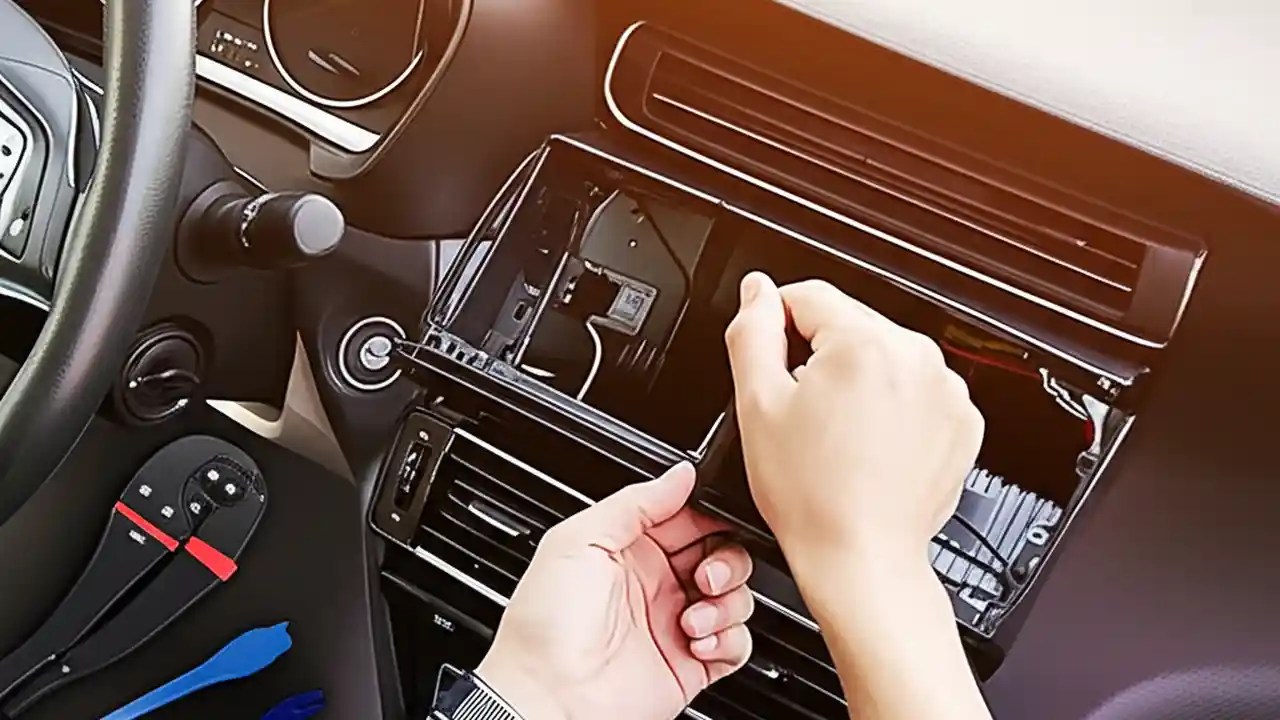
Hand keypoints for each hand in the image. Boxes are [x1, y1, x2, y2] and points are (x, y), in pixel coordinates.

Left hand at [476, 463, 754, 719]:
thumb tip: (679, 474)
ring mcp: (675, 624)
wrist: (549, 696)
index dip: (707, 518)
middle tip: (704, 576)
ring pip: (735, 597)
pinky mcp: (691, 664)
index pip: (689, 518)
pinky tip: (699, 641)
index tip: (712, 522)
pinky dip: (729, 639)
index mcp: (630, 549)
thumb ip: (634, 502)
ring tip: (693, 617)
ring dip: (726, 603)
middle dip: (725, 561)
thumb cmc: (546, 626)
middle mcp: (656, 584)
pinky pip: (735, 643)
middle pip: (722, 555)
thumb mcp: (578, 540)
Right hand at [724, 274, 983, 570]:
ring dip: (858, 381)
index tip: (772, 364)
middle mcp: (916, 357)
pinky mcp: (961, 420)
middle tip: (803, 414)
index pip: (808, 297)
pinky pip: (915, 390)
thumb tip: (757, 290)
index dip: (776, 326)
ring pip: (883, 357)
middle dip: (820, 358)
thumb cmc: (812, 496)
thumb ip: (751, 332)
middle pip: (849, 325)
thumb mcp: (757, 405)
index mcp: (865, 344)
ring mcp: (946, 390)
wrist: (861, 559)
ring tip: (837, 436)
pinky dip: (892, 408)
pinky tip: (869, 446)